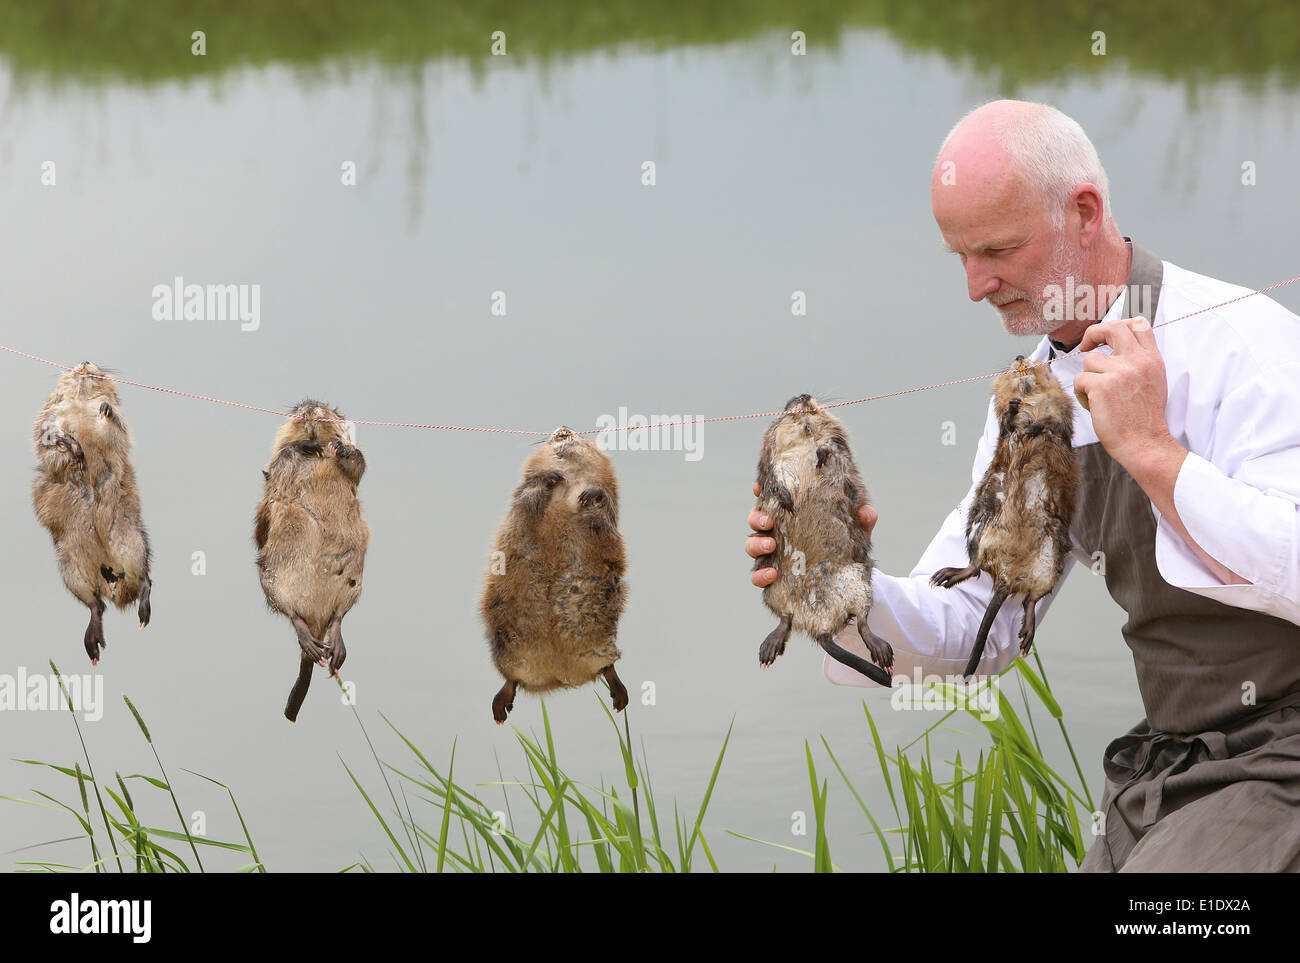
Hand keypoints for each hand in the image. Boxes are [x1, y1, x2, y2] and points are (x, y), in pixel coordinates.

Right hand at [747, 482, 877, 586]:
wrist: (847, 580)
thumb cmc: (845, 546)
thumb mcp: (854, 531)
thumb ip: (861, 521)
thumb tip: (867, 512)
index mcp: (791, 516)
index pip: (771, 499)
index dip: (761, 490)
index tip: (758, 487)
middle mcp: (777, 533)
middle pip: (755, 520)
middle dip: (756, 518)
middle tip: (768, 522)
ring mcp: (771, 556)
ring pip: (752, 546)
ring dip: (756, 544)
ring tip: (770, 546)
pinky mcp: (772, 578)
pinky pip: (758, 576)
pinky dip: (760, 575)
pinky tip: (772, 574)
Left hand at [1072, 316, 1180, 473]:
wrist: (1145, 443)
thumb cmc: (1145, 419)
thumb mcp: (1153, 382)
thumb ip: (1139, 363)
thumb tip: (1116, 350)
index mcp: (1152, 360)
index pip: (1138, 325)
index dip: (1119, 324)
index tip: (1106, 337)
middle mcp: (1138, 361)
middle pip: (1112, 328)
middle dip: (1093, 333)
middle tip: (1086, 346)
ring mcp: (1120, 371)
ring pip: (1089, 360)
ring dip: (1088, 378)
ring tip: (1100, 396)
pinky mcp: (1102, 385)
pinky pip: (1080, 379)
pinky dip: (1082, 393)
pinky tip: (1095, 405)